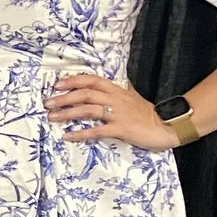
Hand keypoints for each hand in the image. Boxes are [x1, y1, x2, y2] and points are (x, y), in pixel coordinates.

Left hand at [47, 73, 178, 149]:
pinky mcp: (122, 129)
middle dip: (64, 97)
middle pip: (85, 94)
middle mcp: (116, 99)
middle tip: (47, 103)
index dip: (73, 81)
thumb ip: (115, 94)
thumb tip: (99, 91)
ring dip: (67, 113)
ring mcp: (119, 114)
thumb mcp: (131, 98)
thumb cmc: (148, 114)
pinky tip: (67, 136)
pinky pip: (97, 130)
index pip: (92, 80)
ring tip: (51, 117)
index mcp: (117, 91)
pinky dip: (80, 133)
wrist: (169, 125)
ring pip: (88, 110)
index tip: (57, 85)